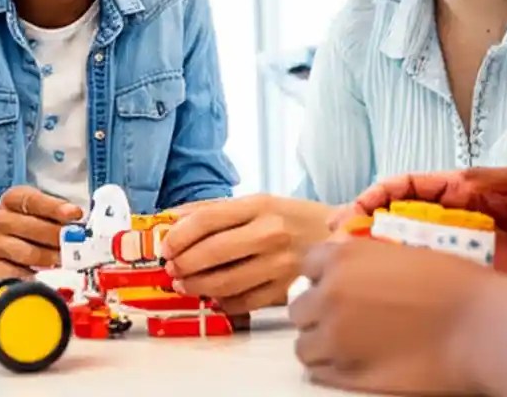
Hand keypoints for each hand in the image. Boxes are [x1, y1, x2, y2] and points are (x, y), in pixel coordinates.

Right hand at [0, 186, 83, 280]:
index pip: (33, 201)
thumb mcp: (39, 210)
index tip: (76, 214)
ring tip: (69, 260)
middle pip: (32, 228)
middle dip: (59, 237)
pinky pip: (17, 275)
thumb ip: (58, 215)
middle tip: (79, 244)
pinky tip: (49, 276)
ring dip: (52, 258)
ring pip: (28, 253)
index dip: (56, 208)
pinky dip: (36, 277)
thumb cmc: (28, 222)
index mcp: (12, 199)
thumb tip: (79, 228)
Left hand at [160, 194, 331, 313]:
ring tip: (185, 285)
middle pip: (213, 252)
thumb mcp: (257, 203)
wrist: (341, 234)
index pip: (207, 219)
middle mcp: (270, 233)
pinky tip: (215, 297)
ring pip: (226, 282)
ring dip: (197, 286)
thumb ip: (214, 210)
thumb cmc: (292, 218)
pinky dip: (224, 303)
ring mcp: (280, 264)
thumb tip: (169, 219)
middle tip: (171, 269)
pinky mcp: (287, 289)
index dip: (178, 235)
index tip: (165, 247)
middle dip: (183, 264)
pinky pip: (245, 302)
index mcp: (259, 205)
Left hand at [290, 238, 483, 394]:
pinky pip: (319, 373)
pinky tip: (355, 364)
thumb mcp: (401, 253)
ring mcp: (334, 338)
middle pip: (300, 308)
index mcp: (343, 258)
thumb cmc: (455, 285)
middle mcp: (329, 295)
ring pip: (304, 345)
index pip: (308, 265)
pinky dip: (331, 369)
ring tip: (348, 346)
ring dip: (321, 344)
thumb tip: (352, 277)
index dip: (323, 277)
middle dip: (318, 312)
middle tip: (345, 319)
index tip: (339, 286)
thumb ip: (366, 263)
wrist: (480, 326)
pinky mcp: (346, 374)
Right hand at [332, 167, 506, 278]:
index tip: (357, 207)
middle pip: (393, 215)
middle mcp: (447, 216)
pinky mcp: (460, 271)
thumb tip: (453, 180)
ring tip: (347, 255)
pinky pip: (422, 270)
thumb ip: (485, 179)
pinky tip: (381, 277)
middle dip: (361, 220)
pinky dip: (399, 272)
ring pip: (401, 244)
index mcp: (456, 190)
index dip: (376, 194)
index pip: (404, 187)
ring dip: (372, 247)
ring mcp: (452, 245)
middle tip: (338, 233)